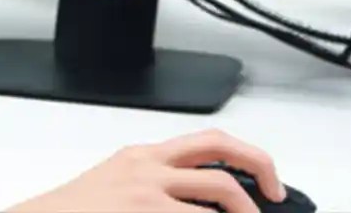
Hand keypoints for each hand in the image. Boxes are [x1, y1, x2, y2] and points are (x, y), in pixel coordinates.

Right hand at [9, 130, 285, 212]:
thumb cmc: (76, 212)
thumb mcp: (117, 185)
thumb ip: (157, 184)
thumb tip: (205, 200)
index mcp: (143, 156)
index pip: (208, 143)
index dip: (248, 159)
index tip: (265, 183)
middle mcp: (148, 168)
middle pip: (221, 158)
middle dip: (261, 174)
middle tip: (274, 199)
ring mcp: (147, 194)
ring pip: (218, 194)